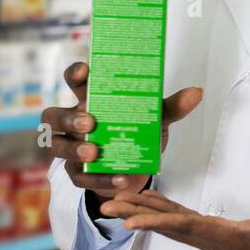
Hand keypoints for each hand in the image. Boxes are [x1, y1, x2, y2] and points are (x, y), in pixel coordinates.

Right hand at [40, 61, 202, 197]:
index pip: (74, 81)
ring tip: (94, 151)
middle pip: (53, 115)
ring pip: (57, 145)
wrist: (140, 169)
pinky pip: (81, 177)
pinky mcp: (79, 174)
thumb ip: (172, 107)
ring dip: (74, 148)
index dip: (74, 74)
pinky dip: (101, 178)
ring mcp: (73, 148)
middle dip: (68, 117)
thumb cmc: (141, 133)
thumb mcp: (158, 119)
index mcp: (91, 99)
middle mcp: (75, 122)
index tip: (83, 71)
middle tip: (89, 122)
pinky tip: (119, 178)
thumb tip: (196, 93)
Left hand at [98, 190, 249, 249]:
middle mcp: (215, 242)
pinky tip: (151, 205)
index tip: (128, 220)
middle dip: (137, 216)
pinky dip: (164, 214)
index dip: (157, 223)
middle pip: (169, 228)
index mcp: (229, 239)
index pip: (187, 228)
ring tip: (116, 203)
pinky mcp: (218, 236)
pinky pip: (184, 224)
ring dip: (144, 214)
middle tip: (104, 206)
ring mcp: (215, 241)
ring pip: (173, 226)